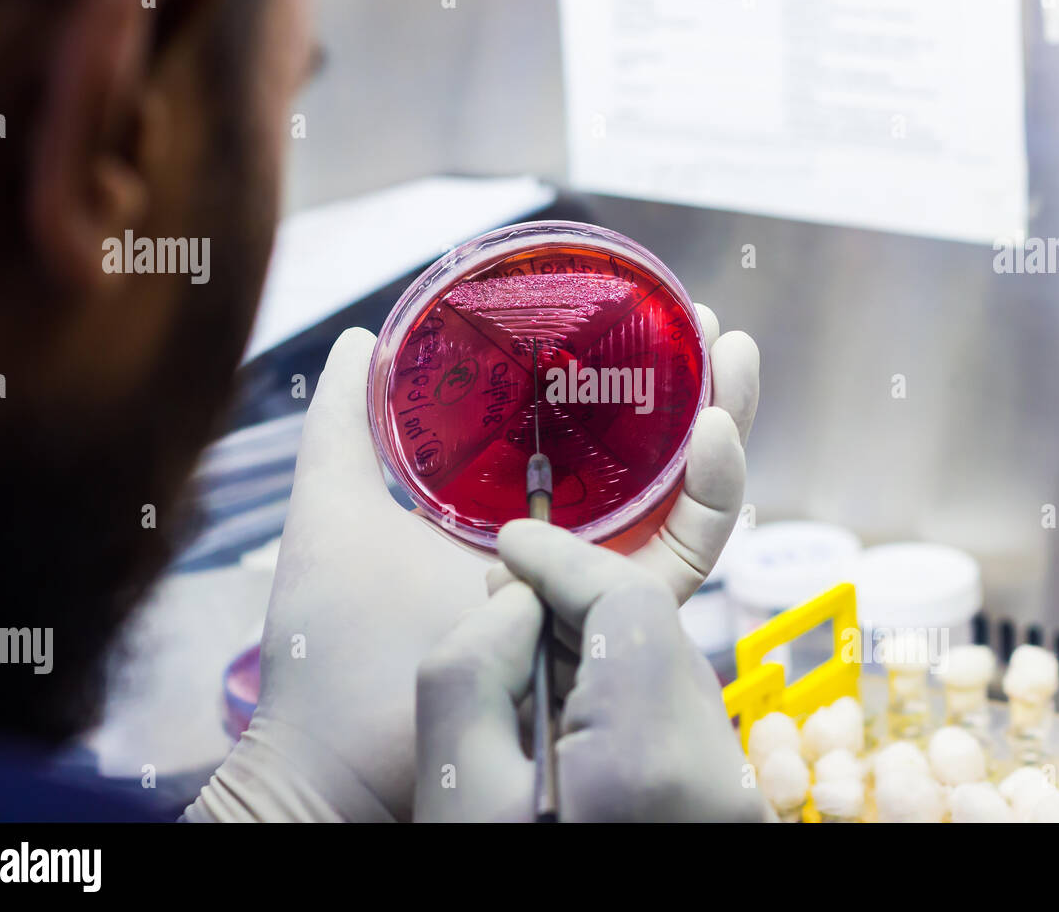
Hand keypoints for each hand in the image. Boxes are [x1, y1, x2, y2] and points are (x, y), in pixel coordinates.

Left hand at [186, 300, 757, 821]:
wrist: (340, 748)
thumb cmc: (327, 639)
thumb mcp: (334, 507)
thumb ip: (344, 426)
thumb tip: (355, 343)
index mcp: (509, 510)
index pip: (579, 434)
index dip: (616, 373)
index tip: (633, 309)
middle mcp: (564, 542)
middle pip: (645, 455)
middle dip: (686, 385)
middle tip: (704, 322)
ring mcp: (597, 580)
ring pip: (683, 495)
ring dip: (721, 422)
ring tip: (731, 354)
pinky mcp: (618, 617)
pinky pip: (686, 551)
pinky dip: (714, 493)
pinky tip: (712, 430)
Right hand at [415, 519, 770, 821]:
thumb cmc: (502, 890)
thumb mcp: (455, 794)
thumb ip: (472, 670)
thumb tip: (518, 600)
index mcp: (651, 765)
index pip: (628, 602)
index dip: (565, 559)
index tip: (509, 543)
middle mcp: (719, 779)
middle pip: (658, 631)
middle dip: (582, 600)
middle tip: (509, 596)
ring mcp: (734, 802)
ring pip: (672, 672)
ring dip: (603, 646)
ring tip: (529, 657)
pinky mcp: (729, 816)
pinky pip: (678, 721)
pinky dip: (624, 694)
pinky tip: (567, 712)